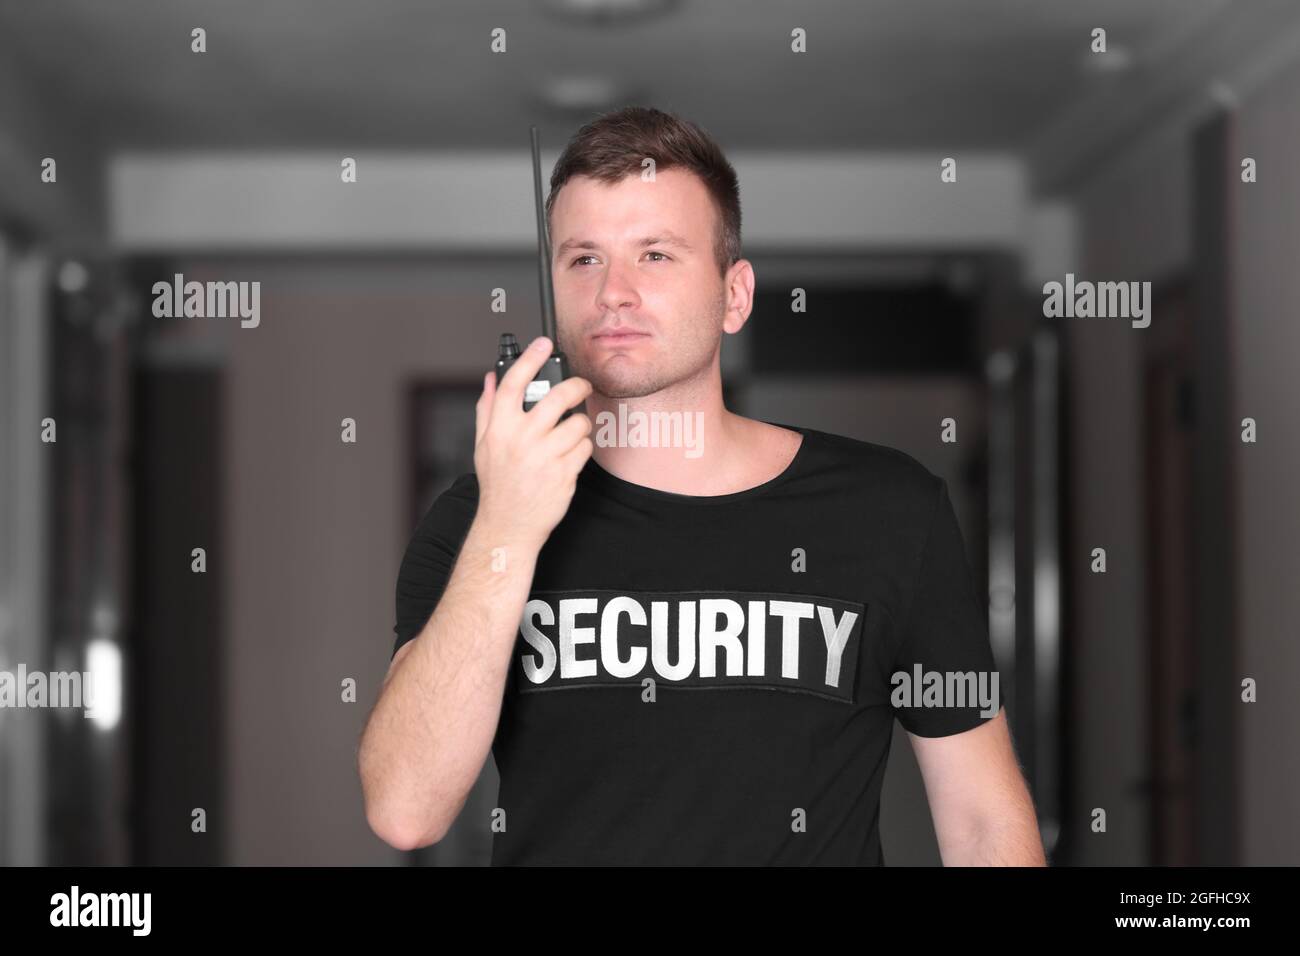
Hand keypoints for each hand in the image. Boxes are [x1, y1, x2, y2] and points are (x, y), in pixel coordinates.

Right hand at [473, 336, 592, 548]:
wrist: (509, 525)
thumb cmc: (498, 484)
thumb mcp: (483, 445)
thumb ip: (488, 409)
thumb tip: (491, 378)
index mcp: (499, 429)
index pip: (513, 383)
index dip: (530, 358)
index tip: (543, 343)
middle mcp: (521, 440)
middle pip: (557, 396)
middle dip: (577, 386)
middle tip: (582, 386)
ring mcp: (544, 457)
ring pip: (577, 423)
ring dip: (580, 424)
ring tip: (572, 432)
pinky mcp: (564, 474)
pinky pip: (585, 447)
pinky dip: (582, 447)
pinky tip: (571, 454)